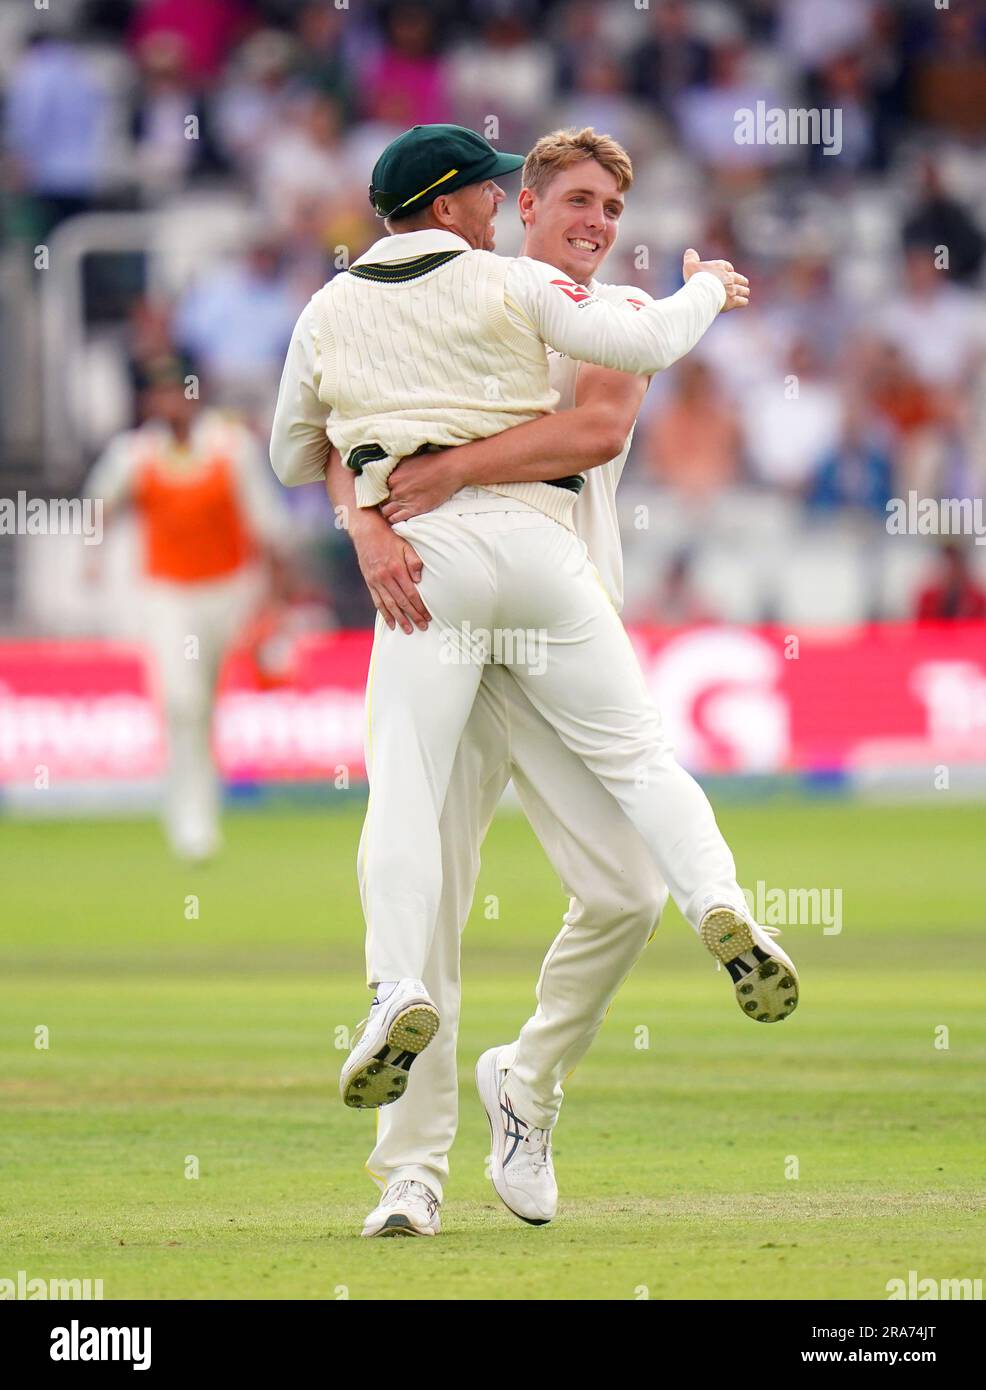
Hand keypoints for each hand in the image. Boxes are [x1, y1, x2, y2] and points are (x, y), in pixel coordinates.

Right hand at [351, 512, 429, 633]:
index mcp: (396, 569)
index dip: (420, 607)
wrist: (367, 532)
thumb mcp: (406, 545)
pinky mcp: (370, 583)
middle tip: (422, 627)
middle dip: (413, 616)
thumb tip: (419, 580)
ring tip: (409, 630)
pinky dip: (385, 614)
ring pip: (389, 605)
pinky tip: (391, 623)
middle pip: (402, 602)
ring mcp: (376, 581)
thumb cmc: (390, 538)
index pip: (411, 594)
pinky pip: (378, 602)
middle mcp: (385, 577)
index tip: (428, 616)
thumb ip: (414, 562)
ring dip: (400, 619)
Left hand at [381, 450, 460, 523]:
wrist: (448, 470)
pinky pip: (396, 519)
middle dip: (384, 502)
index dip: (382, 491)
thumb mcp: (408, 460)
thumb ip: (395, 468)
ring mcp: (404, 501)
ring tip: (393, 510)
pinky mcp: (414, 510)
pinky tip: (398, 515)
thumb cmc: (430, 462)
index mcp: (392, 477)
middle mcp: (396, 490)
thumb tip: (388, 470)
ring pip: (386, 512)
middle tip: (390, 502)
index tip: (387, 492)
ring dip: (388, 512)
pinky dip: (394, 519)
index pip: (378, 489)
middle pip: (381, 501)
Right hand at [682, 247, 749, 311]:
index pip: (728, 266)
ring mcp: (732, 289)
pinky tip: (744, 301)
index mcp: (720, 267)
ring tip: (745, 292)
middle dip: (741, 280)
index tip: (730, 271)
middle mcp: (728, 277)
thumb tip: (690, 251)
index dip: (729, 269)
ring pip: (742, 289)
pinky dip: (743, 301)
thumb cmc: (696, 278)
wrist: (702, 291)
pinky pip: (741, 301)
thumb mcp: (690, 265)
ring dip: (744, 290)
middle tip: (743, 282)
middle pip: (739, 278)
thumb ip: (691, 257)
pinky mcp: (732, 301)